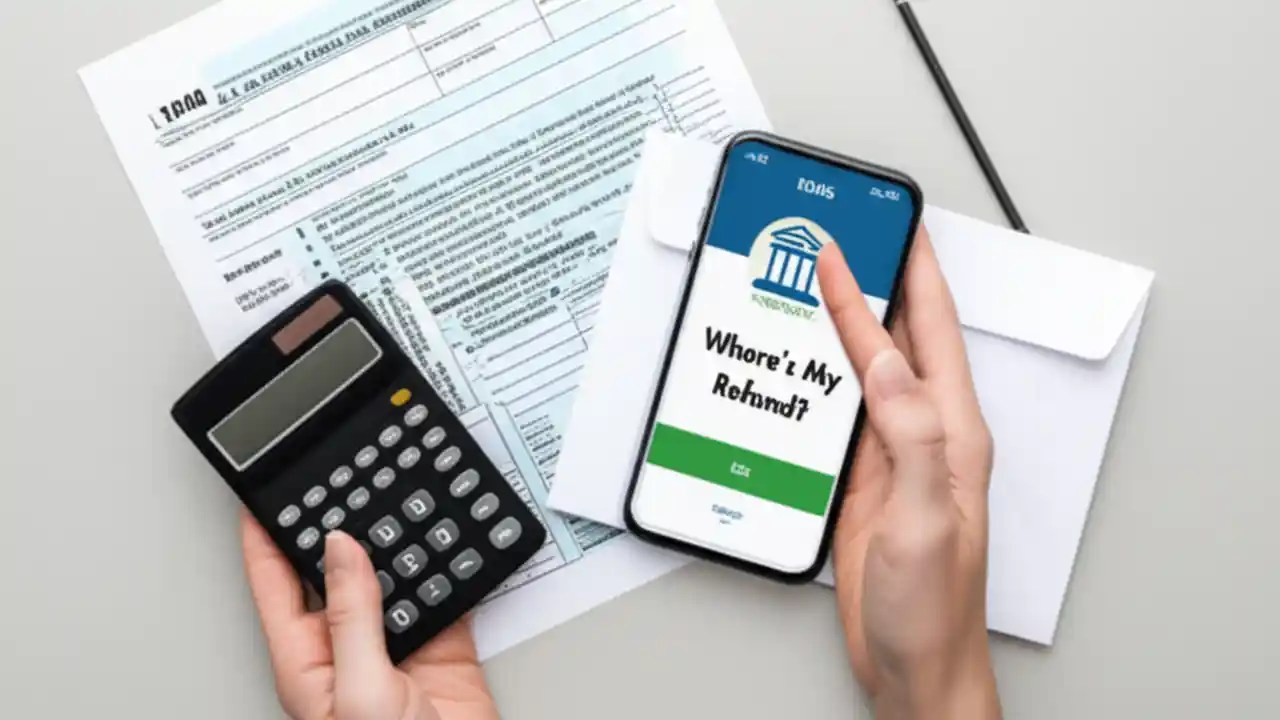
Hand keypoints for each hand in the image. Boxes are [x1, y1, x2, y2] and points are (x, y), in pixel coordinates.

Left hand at [240, 511, 498, 719]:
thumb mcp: (360, 687)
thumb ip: (352, 613)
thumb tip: (340, 548)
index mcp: (305, 658)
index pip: (274, 582)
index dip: (263, 534)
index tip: (260, 490)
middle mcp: (346, 647)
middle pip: (334, 569)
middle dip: (339, 524)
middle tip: (343, 477)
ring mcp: (394, 644)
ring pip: (390, 571)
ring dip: (398, 538)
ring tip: (399, 498)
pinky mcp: (440, 645)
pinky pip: (441, 588)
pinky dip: (448, 560)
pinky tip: (446, 537)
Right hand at [816, 228, 999, 719]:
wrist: (914, 665)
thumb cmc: (934, 606)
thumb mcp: (926, 517)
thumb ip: (912, 437)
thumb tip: (889, 363)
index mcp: (952, 434)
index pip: (925, 334)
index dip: (896, 278)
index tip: (861, 237)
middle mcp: (926, 433)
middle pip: (901, 335)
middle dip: (878, 278)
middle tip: (849, 233)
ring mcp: (895, 453)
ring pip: (869, 365)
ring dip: (846, 319)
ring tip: (820, 276)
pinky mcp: (866, 476)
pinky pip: (844, 406)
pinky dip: (824, 370)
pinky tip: (808, 357)